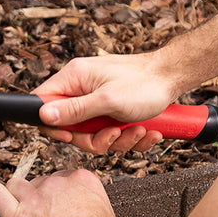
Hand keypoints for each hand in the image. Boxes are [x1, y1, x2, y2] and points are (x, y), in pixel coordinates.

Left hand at [0, 168, 141, 216]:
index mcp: (82, 179)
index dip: (62, 195)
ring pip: (17, 184)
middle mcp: (57, 181)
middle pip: (41, 181)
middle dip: (41, 197)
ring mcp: (34, 195)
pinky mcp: (15, 215)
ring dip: (17, 196)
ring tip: (22, 212)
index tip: (63, 209)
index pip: (65, 177)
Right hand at [34, 52, 178, 154]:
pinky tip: (146, 131)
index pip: (43, 101)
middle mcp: (83, 88)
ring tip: (137, 130)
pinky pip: (112, 132)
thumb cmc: (145, 83)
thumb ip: (74, 110)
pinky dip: (129, 136)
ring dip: (118, 139)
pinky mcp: (114, 110)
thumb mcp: (107, 100)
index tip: (71, 136)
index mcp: (75, 78)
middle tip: (113, 135)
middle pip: (71, 126)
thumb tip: (42, 115)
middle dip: (95, 138)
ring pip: (94, 133)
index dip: (52, 124)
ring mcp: (99, 100)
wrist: (175, 77)